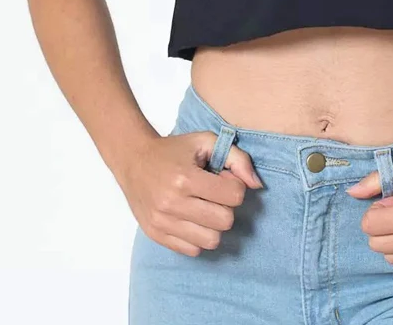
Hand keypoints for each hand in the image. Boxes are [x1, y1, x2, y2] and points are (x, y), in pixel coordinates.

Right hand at [116, 130, 262, 256]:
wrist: (134, 160)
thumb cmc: (174, 150)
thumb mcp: (207, 142)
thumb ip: (238, 159)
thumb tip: (257, 185)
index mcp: (186, 178)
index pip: (234, 196)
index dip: (235, 186)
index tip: (223, 178)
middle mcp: (172, 203)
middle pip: (225, 221)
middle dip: (226, 207)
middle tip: (214, 194)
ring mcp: (162, 222)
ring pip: (211, 241)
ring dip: (213, 225)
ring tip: (204, 207)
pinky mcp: (156, 235)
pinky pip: (193, 251)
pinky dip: (198, 237)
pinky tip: (191, 218)